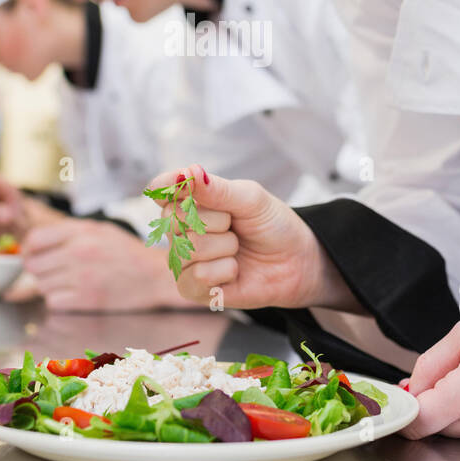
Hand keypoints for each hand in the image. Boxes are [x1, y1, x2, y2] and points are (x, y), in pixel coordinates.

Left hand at [17, 217, 192, 311]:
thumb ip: (67, 233)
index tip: (34, 254)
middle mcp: (79, 252)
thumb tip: (32, 244)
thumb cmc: (127, 253)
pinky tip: (74, 294)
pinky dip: (59, 300)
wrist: (156, 276)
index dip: (29, 249)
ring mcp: (82, 278)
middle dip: (38, 269)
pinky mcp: (87, 300)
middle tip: (52, 271)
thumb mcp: (100, 230)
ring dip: (49, 285)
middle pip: (33, 265)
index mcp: (82, 231)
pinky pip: (53, 302)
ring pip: (41, 285)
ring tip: (67, 282)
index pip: (34, 240)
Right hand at [147, 164, 354, 310]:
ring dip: (225, 247)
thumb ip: (218, 189)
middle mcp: (181, 230)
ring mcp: (185, 260)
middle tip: (234, 224)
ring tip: (237, 248)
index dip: (169, 187)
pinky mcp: (193, 288)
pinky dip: (224, 271)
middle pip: (174, 219)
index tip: (184, 183)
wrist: (296, 260)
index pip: (163, 191)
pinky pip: (196, 276)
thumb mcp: (251, 199)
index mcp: (191, 202)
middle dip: (215, 220)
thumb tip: (188, 172)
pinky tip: (234, 270)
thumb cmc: (271, 224)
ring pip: (189, 248)